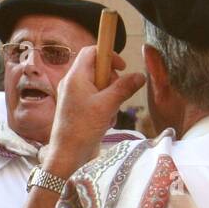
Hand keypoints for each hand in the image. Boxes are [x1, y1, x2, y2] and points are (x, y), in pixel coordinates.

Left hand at [42, 46, 143, 178]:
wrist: (68, 156)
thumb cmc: (82, 129)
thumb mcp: (107, 105)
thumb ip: (124, 87)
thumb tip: (140, 76)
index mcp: (75, 77)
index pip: (91, 51)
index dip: (109, 54)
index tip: (122, 66)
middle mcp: (72, 84)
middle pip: (98, 69)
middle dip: (112, 81)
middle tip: (116, 95)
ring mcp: (74, 97)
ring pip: (99, 87)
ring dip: (110, 98)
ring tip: (109, 113)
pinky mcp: (78, 110)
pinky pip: (96, 100)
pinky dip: (105, 108)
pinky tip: (105, 122)